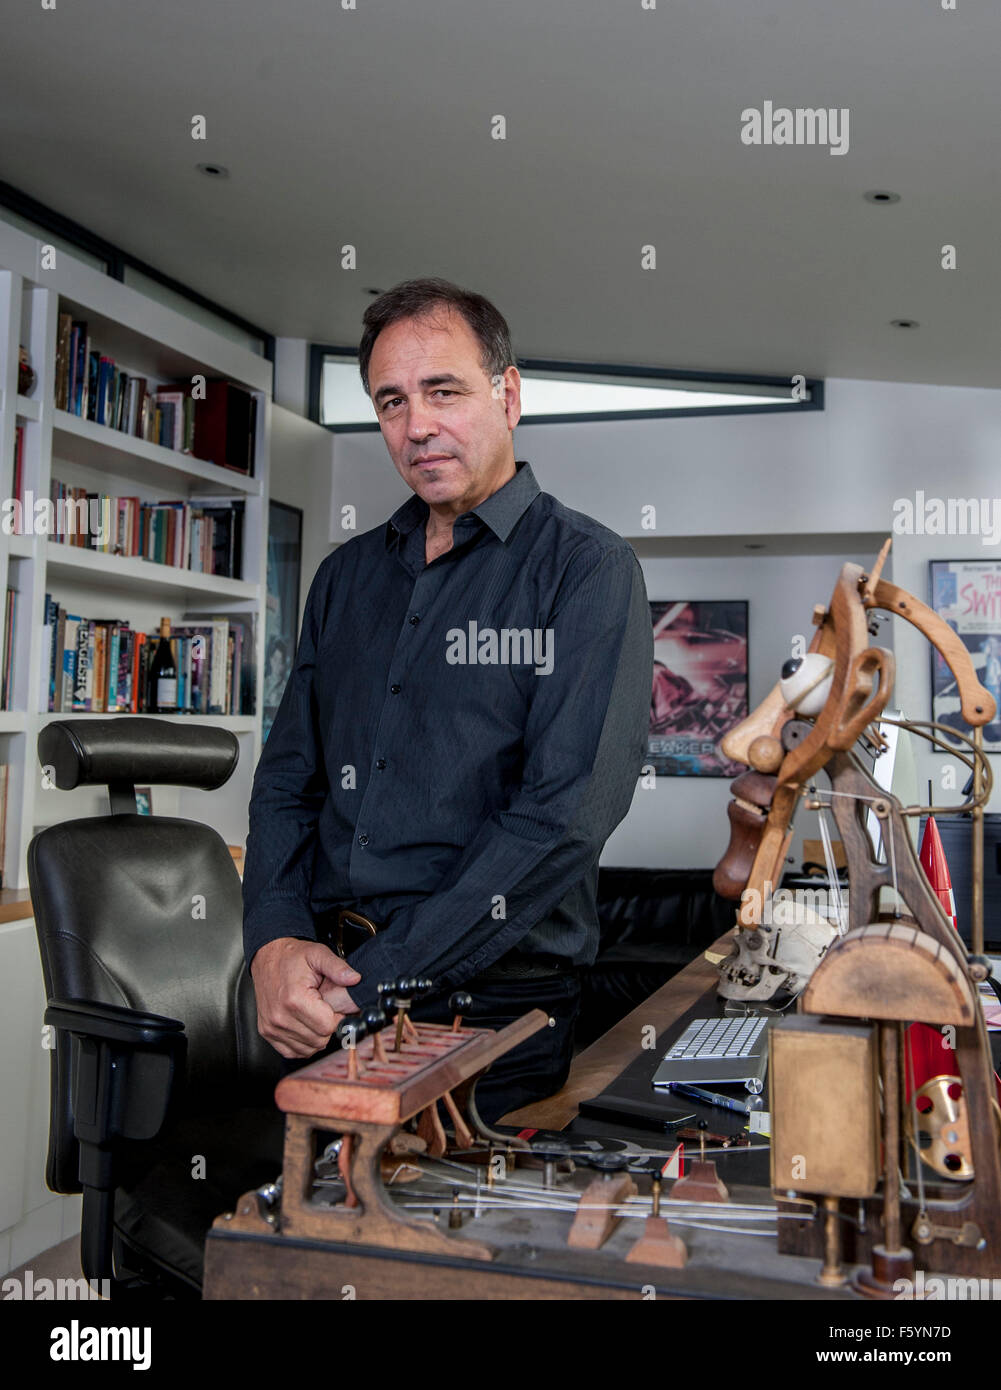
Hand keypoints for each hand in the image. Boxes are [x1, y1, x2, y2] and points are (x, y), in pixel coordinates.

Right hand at [250, 937, 360, 1058]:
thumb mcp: (318, 954)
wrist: (267, 958)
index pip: (328, 1027)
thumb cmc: (292, 957)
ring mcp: (272, 1027)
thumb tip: (355, 979)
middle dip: (328, 1027)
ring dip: (316, 1036)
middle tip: (326, 1009)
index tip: (335, 1007)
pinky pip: (292, 1052)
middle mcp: (280, 1017)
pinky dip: (303, 1043)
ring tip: (315, 1015)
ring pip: (308, 1049)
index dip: (338, 1018)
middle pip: (319, 1040)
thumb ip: (338, 968)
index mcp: (295, 999)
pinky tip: (305, 1026)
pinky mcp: (267, 1033)